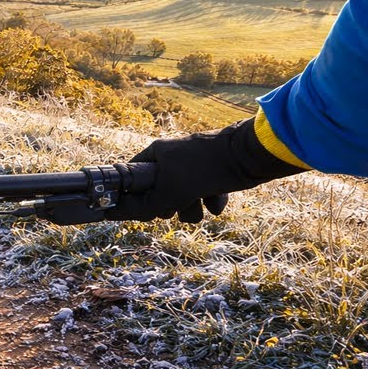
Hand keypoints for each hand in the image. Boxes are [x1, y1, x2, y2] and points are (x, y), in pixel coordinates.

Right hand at [105, 118, 306, 222]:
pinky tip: (218, 200)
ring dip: (192, 208)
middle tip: (176, 206)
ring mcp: (193, 168)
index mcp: (157, 154)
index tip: (144, 210)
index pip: (132, 176)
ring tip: (202, 205)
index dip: (134, 196)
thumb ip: (147, 204)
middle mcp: (172, 159)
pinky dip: (210, 201)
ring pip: (182, 198)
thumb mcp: (173, 189)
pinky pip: (203, 196)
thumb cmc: (207, 167)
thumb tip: (116, 214)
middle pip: (158, 193)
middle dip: (170, 205)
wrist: (250, 156)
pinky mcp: (212, 175)